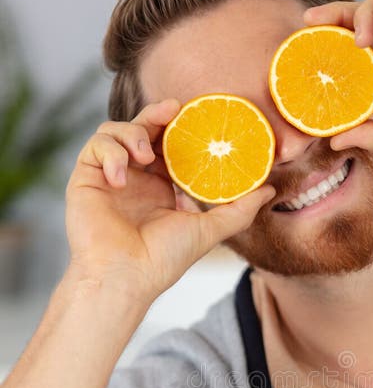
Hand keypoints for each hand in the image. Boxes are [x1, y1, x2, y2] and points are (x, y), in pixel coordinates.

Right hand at [65, 99, 273, 302]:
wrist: (126, 277)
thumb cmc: (164, 260)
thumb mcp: (208, 229)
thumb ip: (239, 209)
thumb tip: (270, 189)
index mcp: (161, 187)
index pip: (169, 144)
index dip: (179, 127)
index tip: (194, 114)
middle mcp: (136, 179)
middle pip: (142, 129)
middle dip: (155, 114)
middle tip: (172, 109)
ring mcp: (110, 178)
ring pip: (116, 131)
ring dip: (131, 133)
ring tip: (146, 156)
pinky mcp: (86, 179)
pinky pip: (95, 147)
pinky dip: (110, 153)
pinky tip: (122, 176)